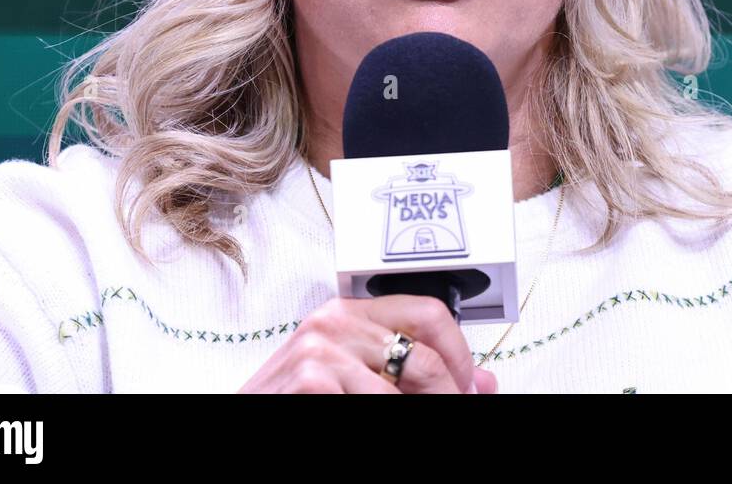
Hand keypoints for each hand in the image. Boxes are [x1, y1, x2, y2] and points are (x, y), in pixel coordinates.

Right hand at [237, 295, 498, 393]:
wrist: (246, 417)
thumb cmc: (296, 399)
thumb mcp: (357, 380)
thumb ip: (415, 377)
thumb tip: (485, 383)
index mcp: (348, 312)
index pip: (429, 312)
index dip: (461, 355)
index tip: (470, 387)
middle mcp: (333, 322)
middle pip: (425, 357)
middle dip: (449, 394)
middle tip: (455, 410)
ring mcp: (318, 352)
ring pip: (403, 393)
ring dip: (420, 412)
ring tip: (409, 419)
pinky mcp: (309, 382)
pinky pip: (377, 407)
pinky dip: (382, 419)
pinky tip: (369, 418)